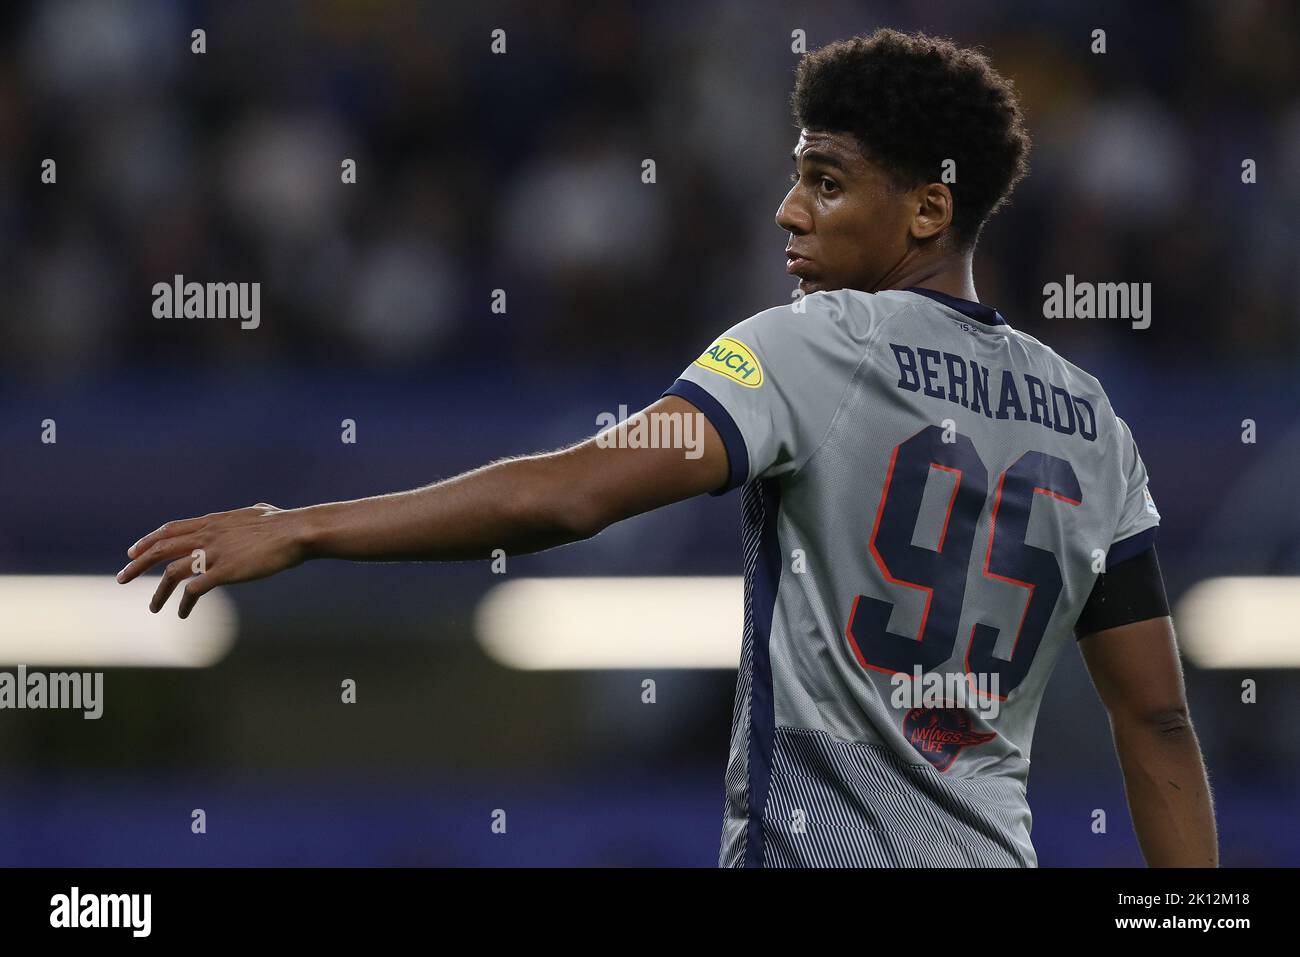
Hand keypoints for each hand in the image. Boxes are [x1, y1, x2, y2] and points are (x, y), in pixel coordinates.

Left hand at [116, 503, 307, 617]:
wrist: (295, 532)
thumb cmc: (283, 522)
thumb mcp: (257, 512)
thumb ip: (245, 516)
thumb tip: (257, 511)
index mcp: (212, 521)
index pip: (170, 530)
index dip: (148, 541)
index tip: (133, 552)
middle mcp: (206, 536)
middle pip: (160, 549)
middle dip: (137, 565)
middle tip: (122, 578)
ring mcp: (213, 554)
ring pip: (171, 572)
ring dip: (158, 592)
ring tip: (152, 607)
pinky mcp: (224, 572)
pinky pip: (194, 590)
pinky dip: (184, 603)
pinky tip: (182, 613)